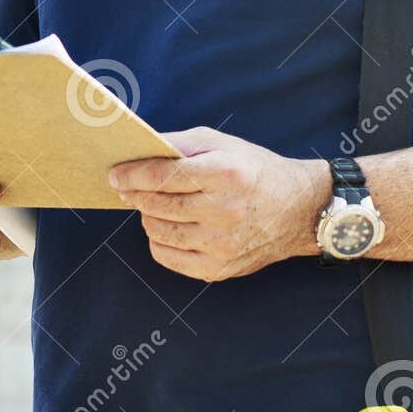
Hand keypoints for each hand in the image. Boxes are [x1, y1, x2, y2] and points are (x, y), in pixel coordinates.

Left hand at [109, 127, 328, 281]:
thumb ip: (180, 144)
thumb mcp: (222, 143)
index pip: (163, 176)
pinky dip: (159, 240)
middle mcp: (224, 210)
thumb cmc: (253, 170)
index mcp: (226, 173)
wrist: (297, 211)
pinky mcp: (217, 268)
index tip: (115, 174)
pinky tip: (167, 226)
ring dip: (148, 215)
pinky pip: (167, 256)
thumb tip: (138, 153)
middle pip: (156, 204)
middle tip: (128, 187)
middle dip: (135, 194)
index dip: (132, 174)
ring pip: (157, 230)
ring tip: (154, 205)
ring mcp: (221, 243)